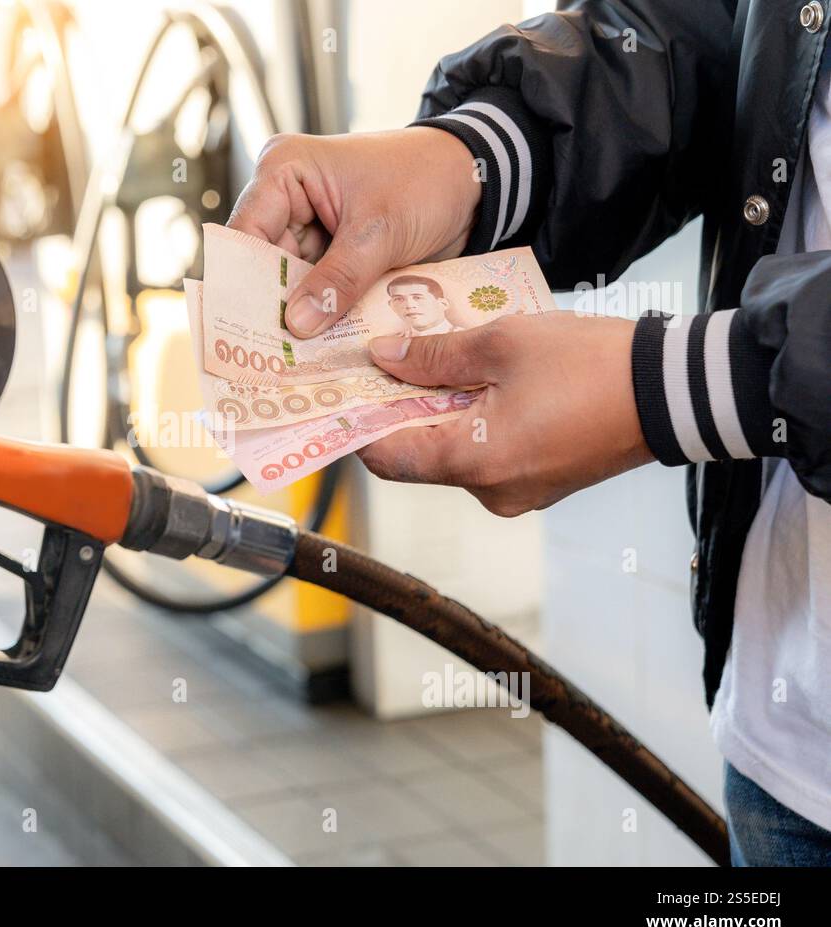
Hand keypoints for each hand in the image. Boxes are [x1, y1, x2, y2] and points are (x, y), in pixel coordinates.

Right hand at [227, 127, 480, 337]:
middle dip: (270, 307)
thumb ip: (338, 280)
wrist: (474, 183)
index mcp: (285, 171)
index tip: (241, 329)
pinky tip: (317, 347)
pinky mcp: (332, 255)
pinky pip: (315, 290)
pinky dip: (320, 315)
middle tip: (267, 356)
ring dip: (296, 318)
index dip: (241, 281)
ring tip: (290, 360)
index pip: (246, 233)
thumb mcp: (379, 232)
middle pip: (261, 264)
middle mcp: (287, 200)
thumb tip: (296, 325)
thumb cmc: (425, 180)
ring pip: (288, 283)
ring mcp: (309, 229)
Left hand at [357, 313, 654, 515]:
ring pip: (456, 452)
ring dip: (440, 412)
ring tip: (433, 361)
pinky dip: (474, 421)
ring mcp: (519, 492)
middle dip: (400, 409)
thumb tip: (383, 356)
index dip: (358, 427)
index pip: (388, 459)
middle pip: (420, 455)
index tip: (342, 393)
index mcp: (475, 462)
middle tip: (383, 364)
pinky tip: (477, 380)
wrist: (675, 391)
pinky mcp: (541, 482)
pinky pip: (489, 454)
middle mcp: (491, 491)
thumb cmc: (591, 365)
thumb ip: (434, 354)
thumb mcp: (501, 344)